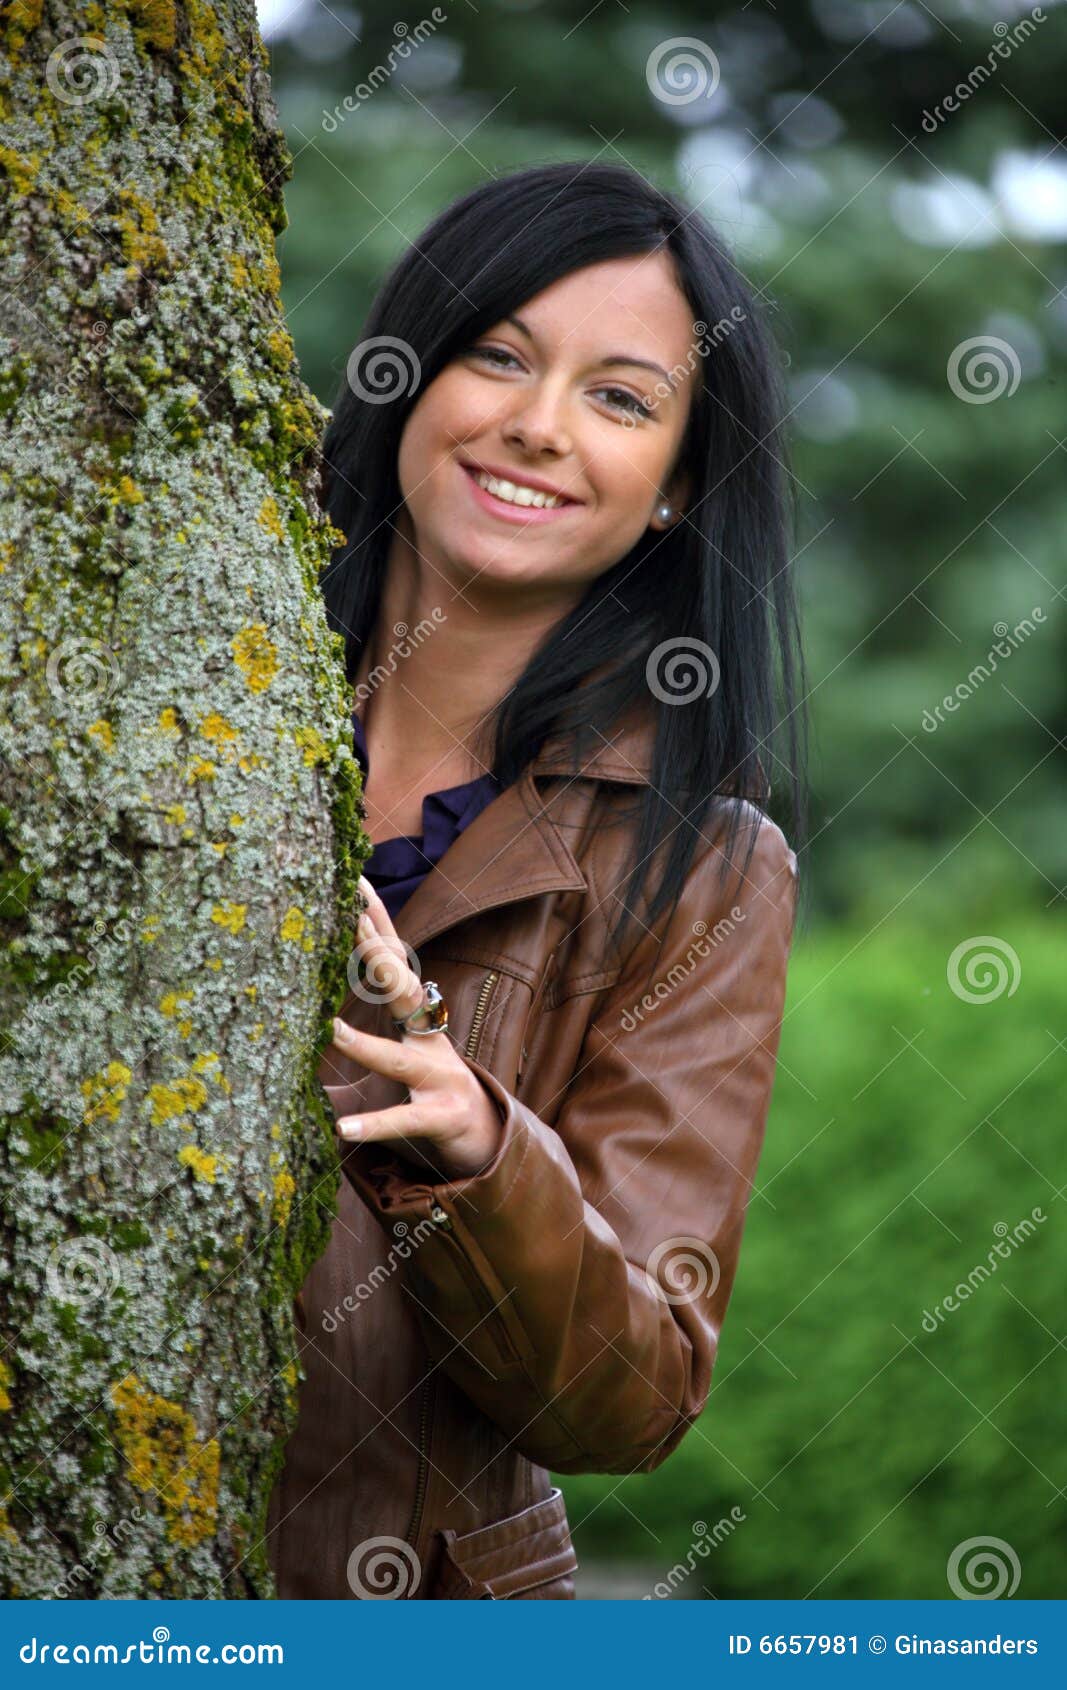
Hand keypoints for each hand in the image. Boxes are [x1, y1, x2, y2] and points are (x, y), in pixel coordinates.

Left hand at [329, 876, 505, 1179]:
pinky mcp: (440, 1116)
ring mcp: (438, 1077)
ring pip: (398, 1059)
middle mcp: (429, 1039)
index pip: (396, 961)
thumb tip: (310, 997)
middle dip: (382, 960)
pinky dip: (374, 1125)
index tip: (355, 883)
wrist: (483, 1135)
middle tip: (352, 926)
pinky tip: (343, 1131)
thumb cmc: (426, 1087)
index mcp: (415, 1017)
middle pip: (405, 994)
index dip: (377, 924)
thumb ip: (361, 1030)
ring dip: (363, 1046)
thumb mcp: (398, 1051)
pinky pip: (403, 1120)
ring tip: (329, 1031)